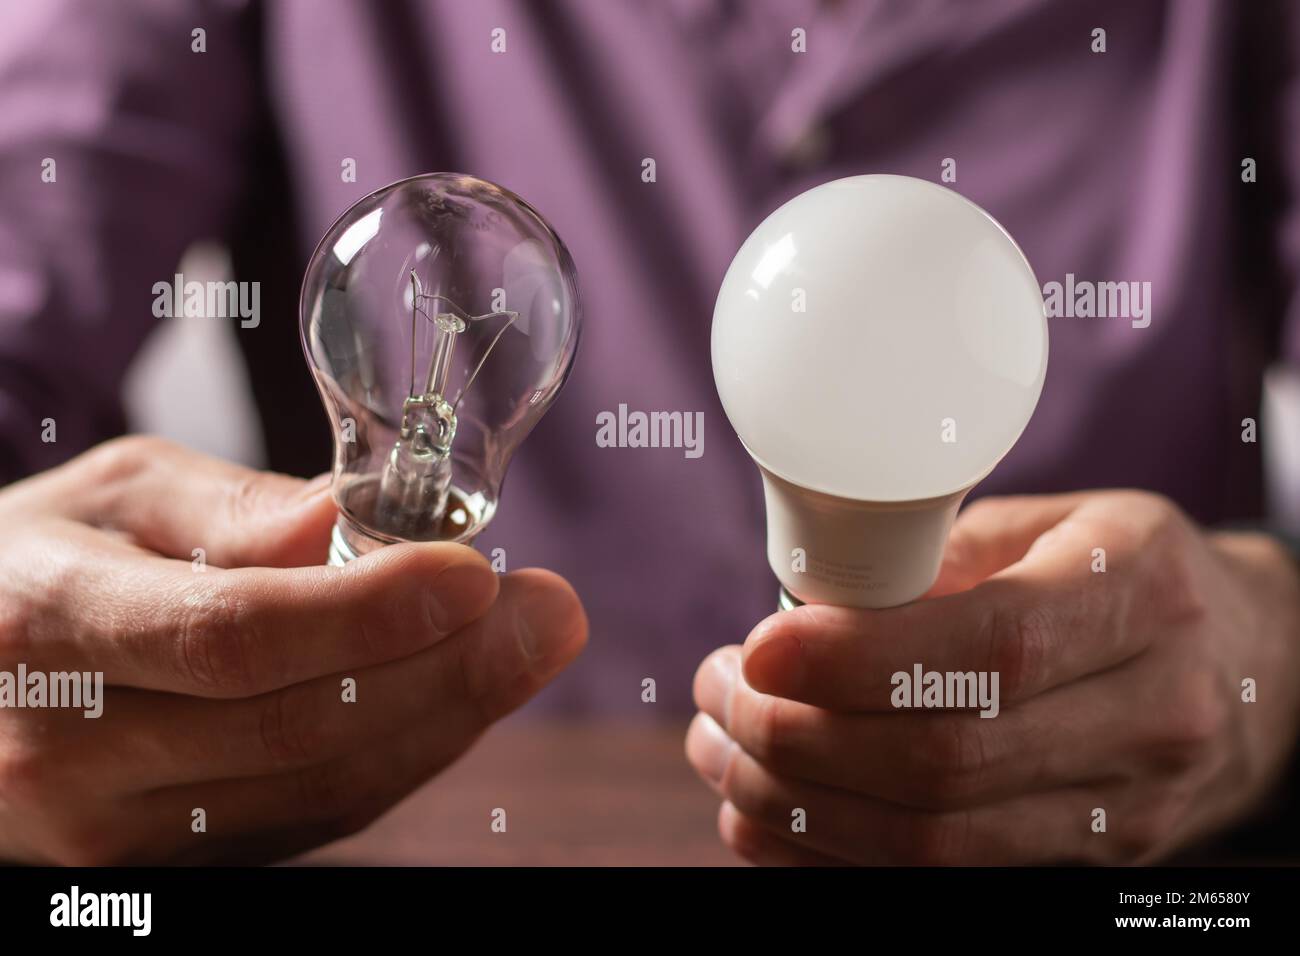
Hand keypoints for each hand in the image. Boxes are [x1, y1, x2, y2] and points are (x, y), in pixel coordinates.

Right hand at [0, 436, 586, 863]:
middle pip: (300, 728)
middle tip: (550, 613)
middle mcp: (72, 751)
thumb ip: (234, 508)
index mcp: (52, 625)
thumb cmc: (34, 559)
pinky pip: (314, 818)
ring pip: (324, 789)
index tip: (477, 571)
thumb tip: (363, 524)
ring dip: (448, 716)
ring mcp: (113, 831)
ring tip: (527, 643)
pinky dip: (403, 754)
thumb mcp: (111, 493)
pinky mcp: (165, 864)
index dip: (369, 613)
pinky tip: (458, 693)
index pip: (232, 636)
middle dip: (450, 670)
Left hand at [688, 491, 1299, 863]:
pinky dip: (831, 856)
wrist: (1250, 668)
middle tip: (720, 693)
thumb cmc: (1125, 572)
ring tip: (720, 747)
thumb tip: (803, 609)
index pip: (995, 649)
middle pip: (949, 760)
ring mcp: (1128, 812)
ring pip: (937, 843)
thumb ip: (942, 556)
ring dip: (799, 804)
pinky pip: (941, 883)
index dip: (860, 661)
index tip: (758, 650)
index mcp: (1142, 596)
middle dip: (801, 735)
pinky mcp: (1088, 869)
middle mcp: (1152, 715)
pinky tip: (765, 812)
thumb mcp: (1054, 523)